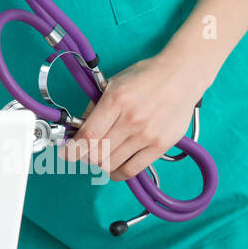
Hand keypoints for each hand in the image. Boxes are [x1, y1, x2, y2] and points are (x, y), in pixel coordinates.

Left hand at [61, 50, 208, 180]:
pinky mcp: (161, 145)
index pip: (88, 136)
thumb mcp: (113, 83)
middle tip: (84, 150)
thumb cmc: (146, 77)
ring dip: (100, 162)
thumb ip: (95, 107)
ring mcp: (147, 134)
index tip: (65, 153)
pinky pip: (132, 170)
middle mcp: (131, 119)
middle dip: (85, 154)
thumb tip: (77, 131)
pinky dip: (117, 172)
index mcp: (116, 100)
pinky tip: (113, 166)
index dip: (72, 149)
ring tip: (100, 154)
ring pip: (111, 163)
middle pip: (97, 152)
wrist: (182, 76)